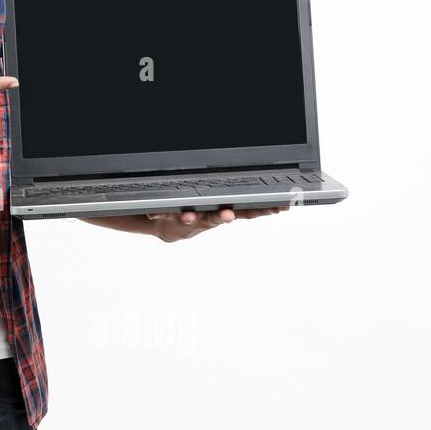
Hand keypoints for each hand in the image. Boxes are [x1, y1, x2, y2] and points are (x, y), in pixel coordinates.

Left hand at [146, 205, 289, 242]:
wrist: (172, 229)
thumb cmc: (203, 215)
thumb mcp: (227, 209)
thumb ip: (248, 206)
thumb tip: (279, 200)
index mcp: (224, 212)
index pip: (246, 213)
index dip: (261, 212)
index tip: (277, 209)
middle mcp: (207, 218)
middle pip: (217, 217)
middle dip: (223, 216)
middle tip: (228, 215)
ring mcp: (187, 218)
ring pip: (189, 217)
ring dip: (189, 217)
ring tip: (188, 216)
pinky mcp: (168, 217)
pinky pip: (161, 213)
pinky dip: (156, 213)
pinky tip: (151, 212)